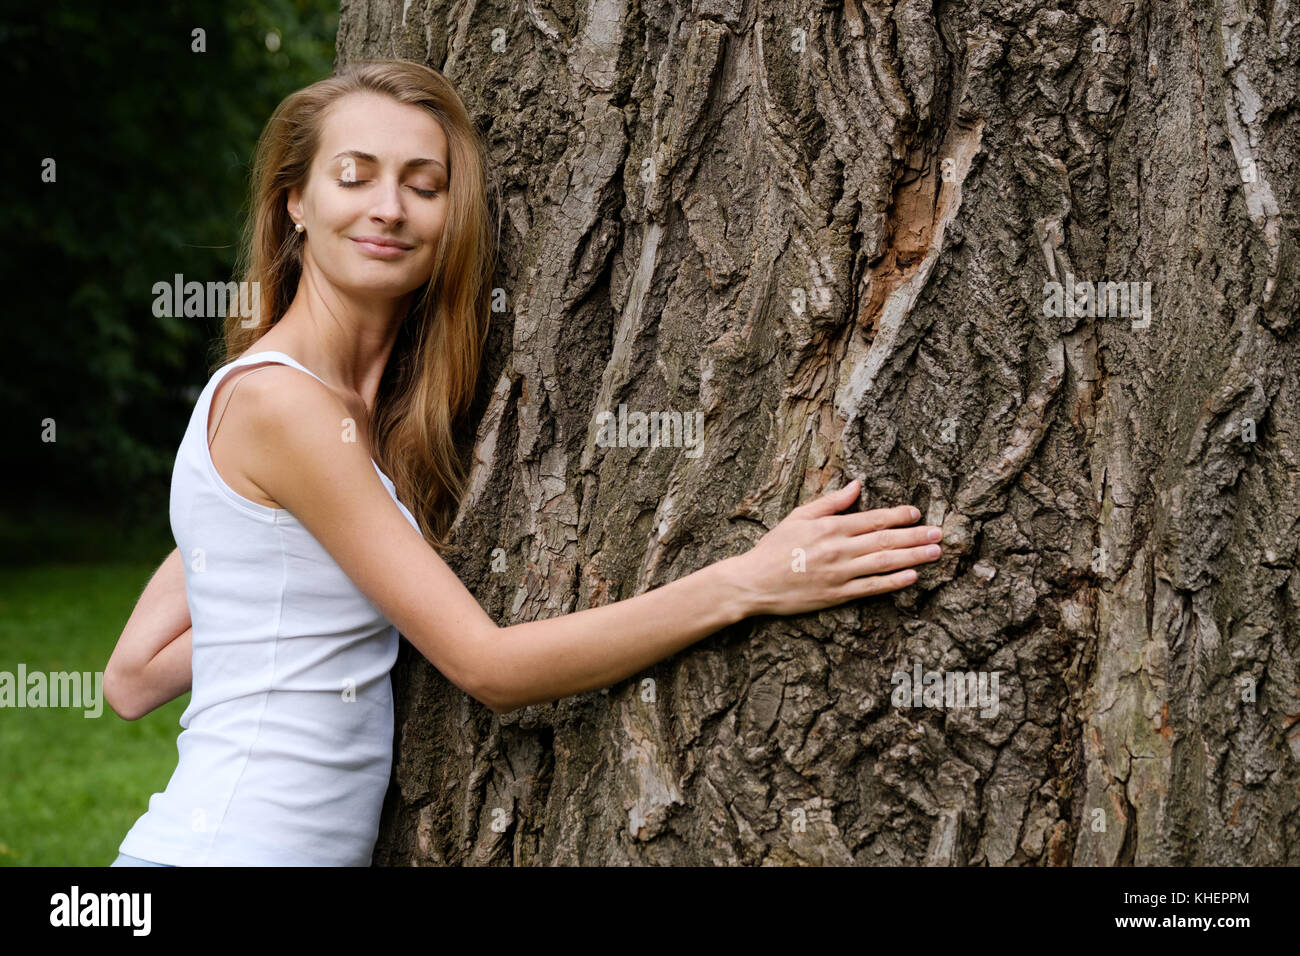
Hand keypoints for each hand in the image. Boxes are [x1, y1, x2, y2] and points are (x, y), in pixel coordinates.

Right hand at [730, 479, 941, 616]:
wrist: (754, 582)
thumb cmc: (774, 547)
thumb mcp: (799, 516)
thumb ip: (831, 502)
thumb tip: (857, 485)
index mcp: (831, 527)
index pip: (873, 519)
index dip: (898, 516)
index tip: (917, 514)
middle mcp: (840, 549)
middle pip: (885, 540)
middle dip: (915, 536)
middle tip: (939, 534)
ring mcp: (840, 574)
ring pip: (884, 563)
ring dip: (913, 557)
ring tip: (935, 553)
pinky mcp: (838, 595)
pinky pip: (871, 588)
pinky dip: (893, 582)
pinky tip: (912, 577)